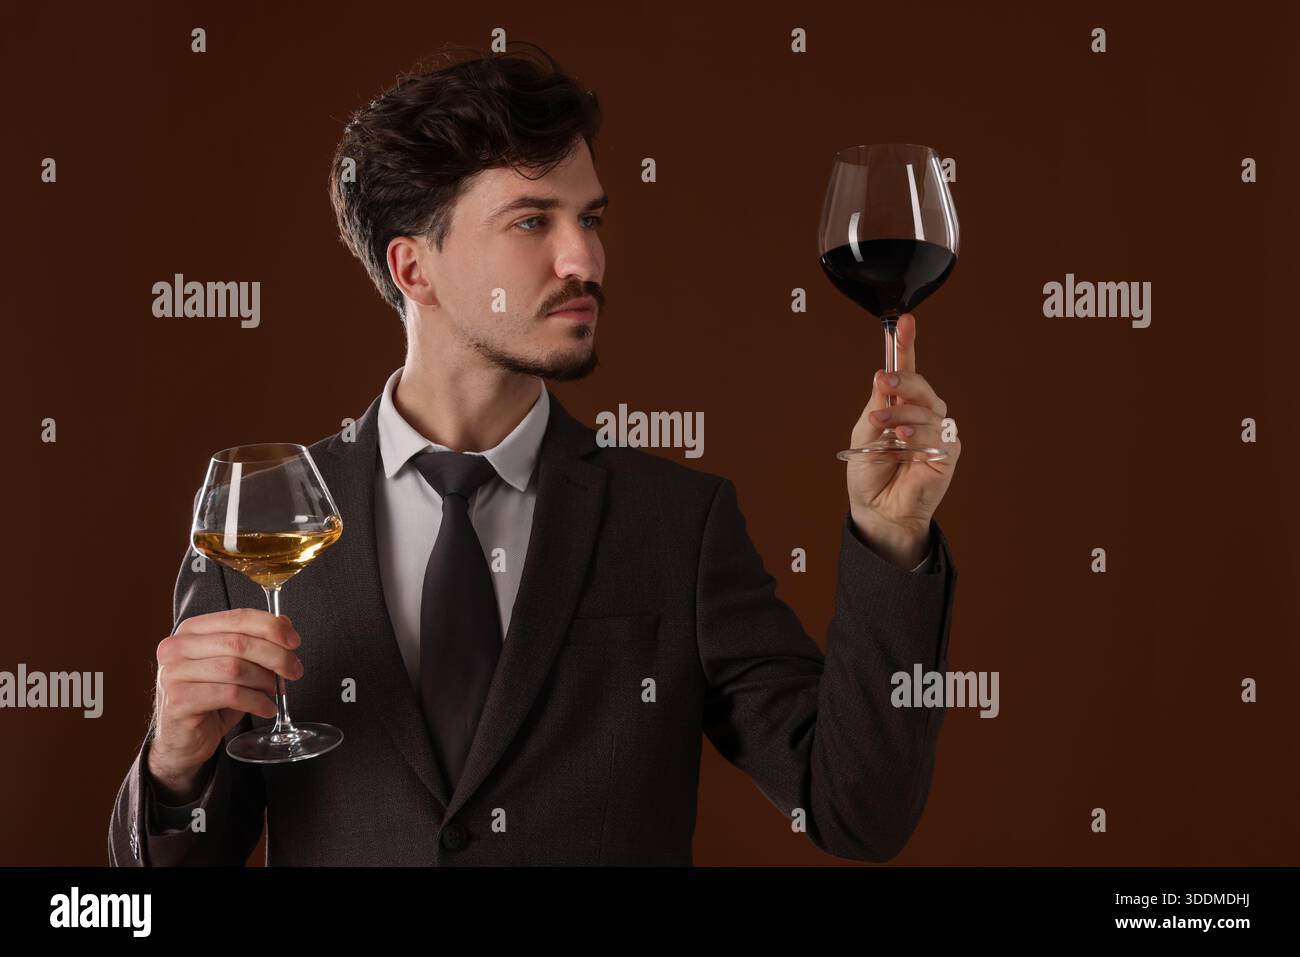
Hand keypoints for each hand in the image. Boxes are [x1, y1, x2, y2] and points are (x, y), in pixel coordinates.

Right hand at [147, 608, 302, 800]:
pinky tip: (267, 709)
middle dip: (276, 656)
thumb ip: (255, 642)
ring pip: (235, 669)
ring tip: (275, 692)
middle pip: (239, 643)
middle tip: (294, 670)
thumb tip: (285, 623)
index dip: (271, 627)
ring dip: (265, 681)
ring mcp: (173, 674)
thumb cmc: (211, 700)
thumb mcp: (235, 666)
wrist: (183, 740)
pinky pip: (230, 695)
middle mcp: (176, 648)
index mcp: (190, 630)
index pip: (237, 617)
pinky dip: (256, 702)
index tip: (295, 641)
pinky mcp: (178, 701)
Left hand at [846, 313, 960, 567]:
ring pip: (929, 409)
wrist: (876, 509)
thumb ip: (877, 405)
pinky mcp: (947, 452)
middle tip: (886, 381)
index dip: (906, 345)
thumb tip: (884, 376)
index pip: (907, 370)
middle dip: (905, 379)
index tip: (904, 322)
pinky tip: (903, 439)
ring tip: (882, 424)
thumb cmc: (869, 473)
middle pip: (921, 386)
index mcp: (900, 405)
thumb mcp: (863, 433)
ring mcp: (936, 432)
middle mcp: (921, 415)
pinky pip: (938, 434)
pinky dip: (918, 434)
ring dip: (903, 413)